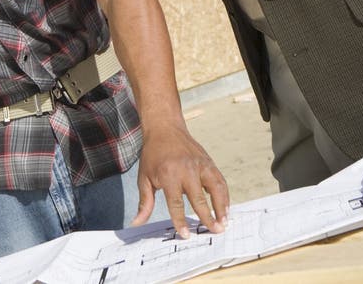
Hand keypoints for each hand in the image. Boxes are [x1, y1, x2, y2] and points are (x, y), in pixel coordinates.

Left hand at [132, 123, 228, 237]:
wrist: (164, 127)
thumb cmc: (153, 154)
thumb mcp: (144, 177)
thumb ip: (144, 202)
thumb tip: (137, 223)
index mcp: (169, 175)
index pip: (176, 203)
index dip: (181, 220)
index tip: (186, 235)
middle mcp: (186, 169)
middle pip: (199, 198)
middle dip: (207, 216)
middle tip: (214, 231)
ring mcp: (200, 164)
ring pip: (215, 187)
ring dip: (222, 206)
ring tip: (224, 222)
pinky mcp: (208, 161)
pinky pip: (219, 179)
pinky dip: (224, 194)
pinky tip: (225, 207)